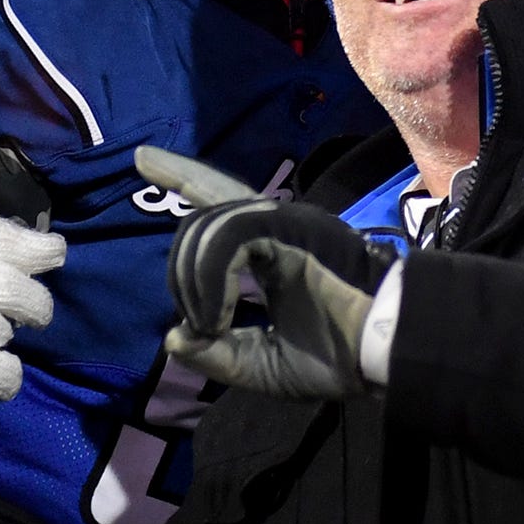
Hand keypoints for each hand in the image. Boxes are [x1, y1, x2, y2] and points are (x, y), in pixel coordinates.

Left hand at [144, 147, 395, 401]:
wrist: (382, 353)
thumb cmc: (339, 357)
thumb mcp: (264, 365)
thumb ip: (219, 354)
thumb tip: (174, 337)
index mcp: (270, 250)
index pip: (217, 200)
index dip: (180, 175)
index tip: (141, 158)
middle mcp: (275, 226)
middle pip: (203, 209)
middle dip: (180, 268)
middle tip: (206, 323)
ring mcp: (283, 222)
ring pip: (207, 226)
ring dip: (195, 283)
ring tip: (215, 325)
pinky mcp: (287, 228)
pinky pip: (225, 238)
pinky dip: (209, 280)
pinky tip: (219, 315)